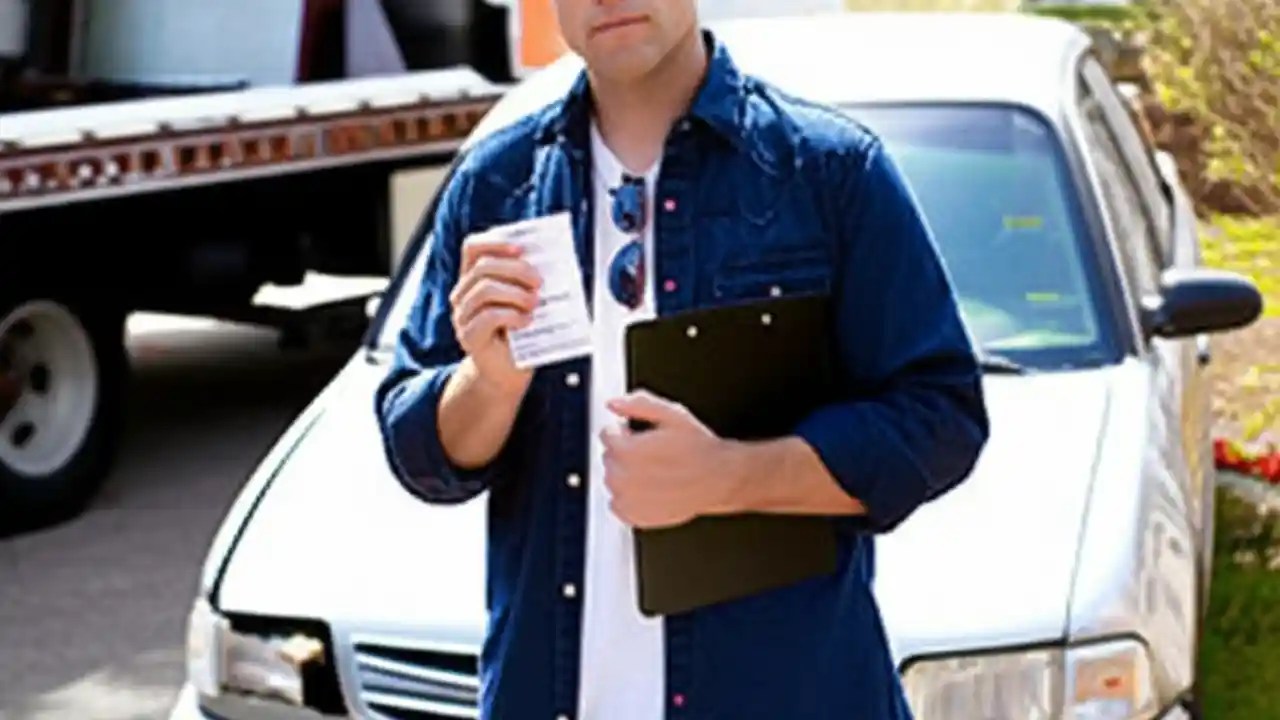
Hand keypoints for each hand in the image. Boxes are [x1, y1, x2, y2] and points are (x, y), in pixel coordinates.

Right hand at [449, 232, 541, 396]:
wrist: (507, 373)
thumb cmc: (519, 335)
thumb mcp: (523, 302)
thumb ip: (528, 283)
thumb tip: (548, 264)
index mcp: (474, 279)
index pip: (473, 248)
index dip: (496, 243)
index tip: (522, 248)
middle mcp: (463, 294)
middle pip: (483, 267)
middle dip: (516, 269)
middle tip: (539, 281)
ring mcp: (462, 315)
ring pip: (484, 289)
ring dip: (515, 293)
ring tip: (535, 302)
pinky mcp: (468, 336)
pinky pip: (488, 316)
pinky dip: (511, 315)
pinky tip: (526, 321)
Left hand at [601, 390, 737, 529]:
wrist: (720, 479)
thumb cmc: (700, 449)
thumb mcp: (672, 415)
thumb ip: (638, 405)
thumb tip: (614, 403)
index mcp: (628, 451)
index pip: (606, 435)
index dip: (622, 431)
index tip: (634, 433)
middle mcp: (623, 477)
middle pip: (607, 458)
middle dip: (623, 453)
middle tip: (650, 453)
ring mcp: (628, 500)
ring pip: (611, 481)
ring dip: (624, 475)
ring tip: (652, 472)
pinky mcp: (635, 517)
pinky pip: (616, 506)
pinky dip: (627, 499)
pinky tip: (648, 490)